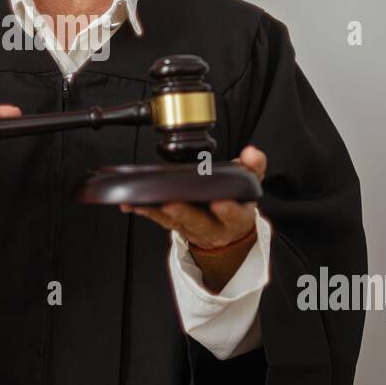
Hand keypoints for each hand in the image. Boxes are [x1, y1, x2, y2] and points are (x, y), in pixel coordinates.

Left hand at [119, 145, 267, 291]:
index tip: (219, 202)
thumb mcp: (252, 185)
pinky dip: (144, 211)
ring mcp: (192, 229)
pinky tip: (130, 203)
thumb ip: (254, 167)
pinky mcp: (176, 227)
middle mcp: (213, 228)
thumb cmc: (238, 202)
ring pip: (174, 223)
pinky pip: (158, 220)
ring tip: (141, 202)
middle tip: (171, 204)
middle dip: (184, 214)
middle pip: (198, 223)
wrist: (229, 232)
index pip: (234, 215)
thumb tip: (252, 152)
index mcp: (236, 218)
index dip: (227, 210)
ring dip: (156, 212)